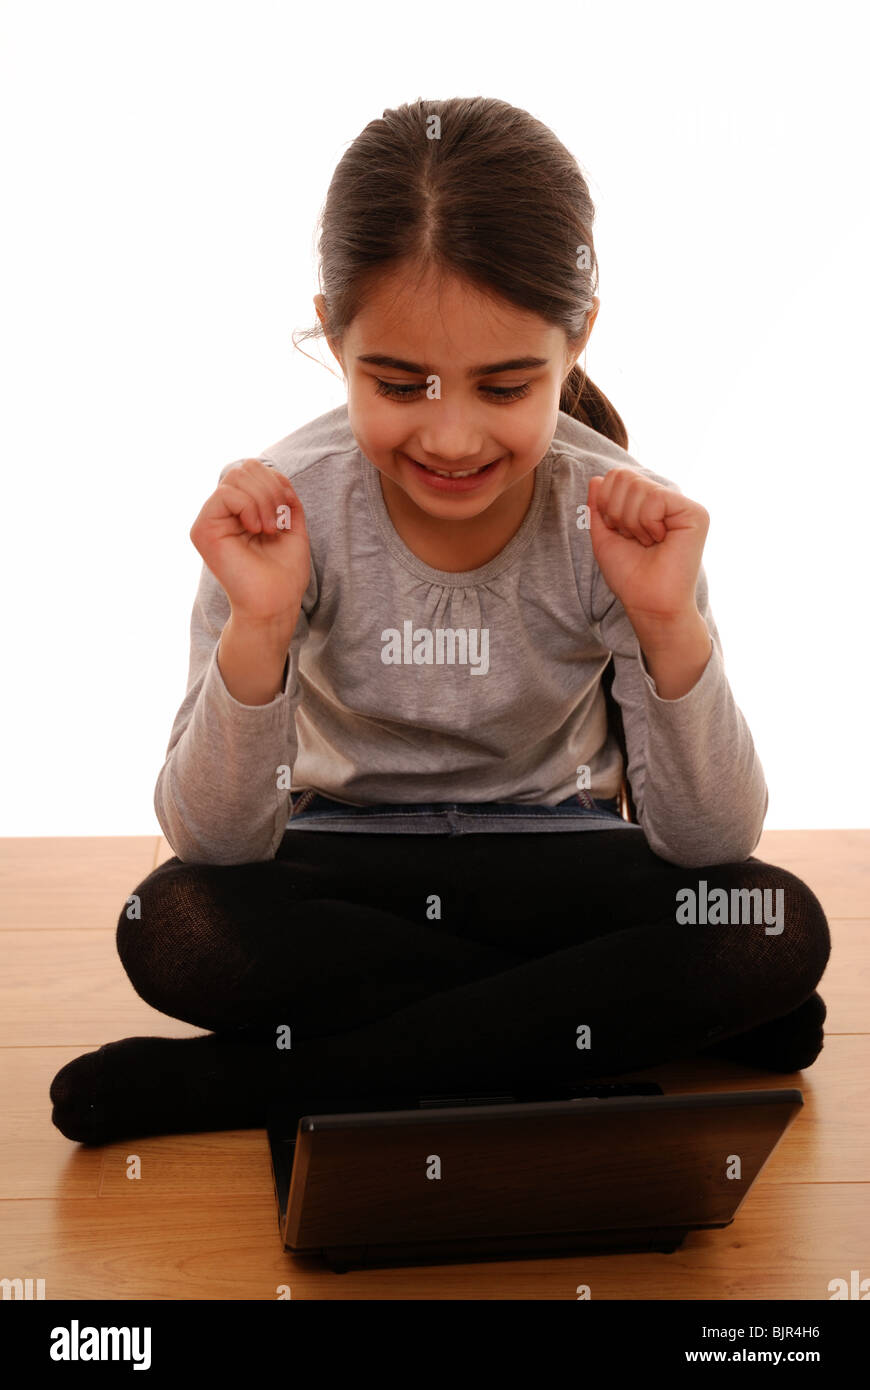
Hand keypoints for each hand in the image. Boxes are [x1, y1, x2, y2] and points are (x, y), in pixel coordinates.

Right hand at [189, 459, 310, 624]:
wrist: (275, 603)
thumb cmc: (284, 572)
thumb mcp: (291, 523)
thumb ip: (282, 495)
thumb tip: (273, 474)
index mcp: (241, 510)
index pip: (253, 470)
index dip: (276, 482)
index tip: (288, 512)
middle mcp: (222, 513)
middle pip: (244, 468)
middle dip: (271, 489)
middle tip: (278, 522)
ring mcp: (210, 520)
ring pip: (236, 477)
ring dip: (263, 499)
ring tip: (270, 529)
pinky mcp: (202, 529)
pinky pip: (226, 494)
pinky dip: (250, 506)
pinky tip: (257, 529)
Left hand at [587, 469, 709, 623]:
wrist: (648, 602)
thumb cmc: (629, 575)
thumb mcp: (604, 536)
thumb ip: (598, 507)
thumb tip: (596, 478)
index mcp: (647, 504)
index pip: (617, 476)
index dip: (606, 503)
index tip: (618, 532)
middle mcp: (667, 500)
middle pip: (624, 476)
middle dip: (616, 512)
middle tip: (633, 538)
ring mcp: (682, 505)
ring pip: (638, 486)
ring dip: (632, 522)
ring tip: (647, 542)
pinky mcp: (695, 513)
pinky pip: (656, 498)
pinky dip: (647, 523)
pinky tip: (659, 540)